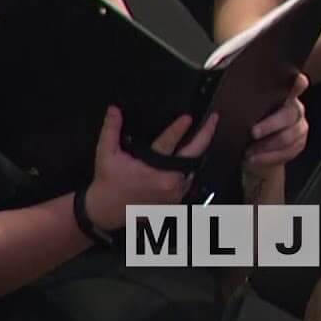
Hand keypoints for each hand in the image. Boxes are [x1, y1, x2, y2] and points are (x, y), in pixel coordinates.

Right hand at [85, 106, 218, 230]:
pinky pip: (189, 179)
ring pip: (194, 166)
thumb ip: (111, 130)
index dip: (178, 129)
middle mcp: (169, 180)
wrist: (107, 211)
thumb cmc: (108, 181)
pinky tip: (194, 154)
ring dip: (200, 150)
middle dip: (206, 134)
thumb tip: (114, 109)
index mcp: (153, 168)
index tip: (189, 117)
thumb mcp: (106, 154)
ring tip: (207, 131)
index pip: (168, 143)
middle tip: (214, 118)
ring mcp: (176, 191)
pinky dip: (191, 166)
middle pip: (194, 153)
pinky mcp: (177, 199)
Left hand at [243, 73, 310, 175]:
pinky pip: (289, 151)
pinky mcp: (300, 144)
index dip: (298, 83)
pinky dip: (270, 157)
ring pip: (289, 136)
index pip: (296, 84)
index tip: (297, 82)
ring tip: (250, 151)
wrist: (252, 152)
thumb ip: (240, 106)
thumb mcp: (241, 113)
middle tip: (253, 132)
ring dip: (267, 146)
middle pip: (290, 114)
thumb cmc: (246, 128)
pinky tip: (257, 158)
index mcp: (284, 96)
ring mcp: (299, 127)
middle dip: (270, 125)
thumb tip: (220, 108)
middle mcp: (295, 109)